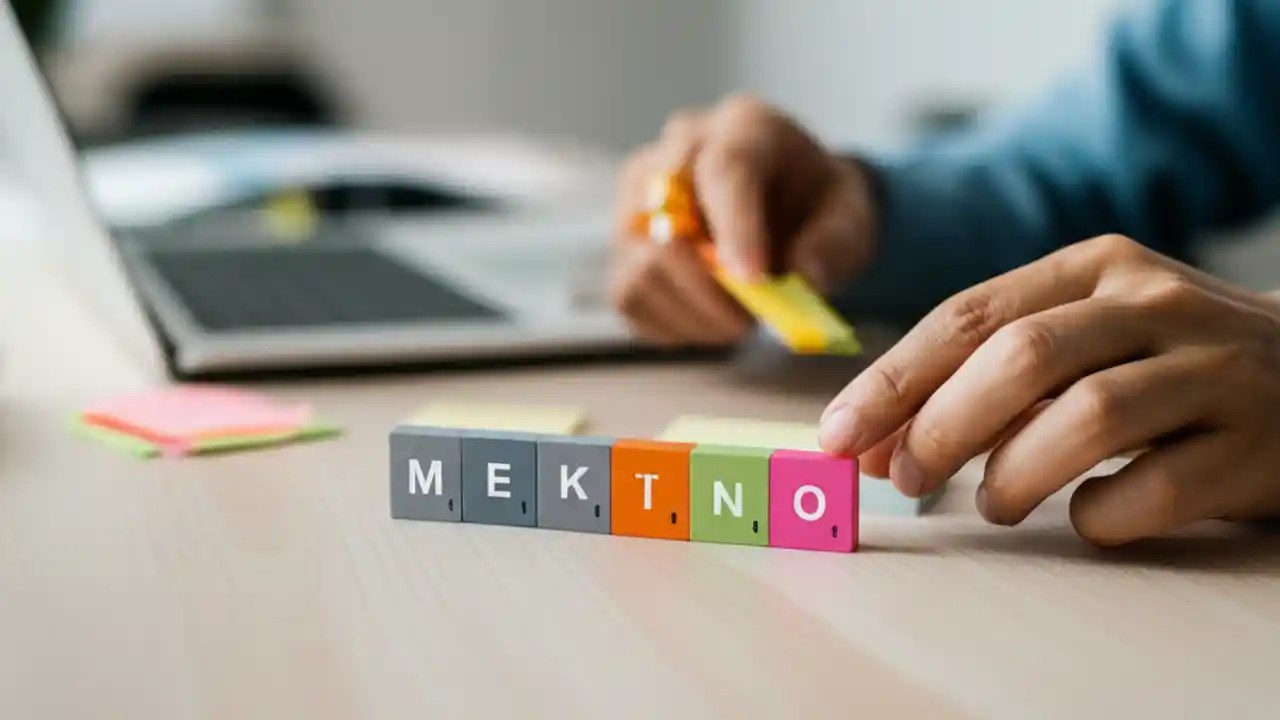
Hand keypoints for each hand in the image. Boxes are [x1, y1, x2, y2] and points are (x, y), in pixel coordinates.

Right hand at [610, 95, 876, 346]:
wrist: (785, 204)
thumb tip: (805, 276)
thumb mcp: (851, 212)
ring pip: (640, 268)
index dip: (736, 227)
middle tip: (752, 321)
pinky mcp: (624, 243)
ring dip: (693, 314)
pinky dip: (671, 325)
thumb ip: (836, 240)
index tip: (755, 280)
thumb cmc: (815, 202)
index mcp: (742, 126)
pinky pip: (629, 297)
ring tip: (737, 323)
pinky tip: (709, 321)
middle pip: (667, 221)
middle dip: (710, 287)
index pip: (724, 168)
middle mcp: (676, 151)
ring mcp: (639, 197)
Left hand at [818, 234, 1279, 544]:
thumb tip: (873, 442)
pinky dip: (1100, 515)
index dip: (892, 380)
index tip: (835, 435)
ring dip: (1014, 473)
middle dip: (941, 425)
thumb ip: (986, 378)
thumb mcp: (1083, 336)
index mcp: (1095, 267)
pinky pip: (1157, 489)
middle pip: (1021, 357)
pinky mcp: (1256, 445)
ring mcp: (1214, 369)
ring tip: (991, 504)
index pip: (968, 315)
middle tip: (904, 476)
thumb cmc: (1166, 362)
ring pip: (1090, 416)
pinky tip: (1086, 516)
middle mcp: (1155, 303)